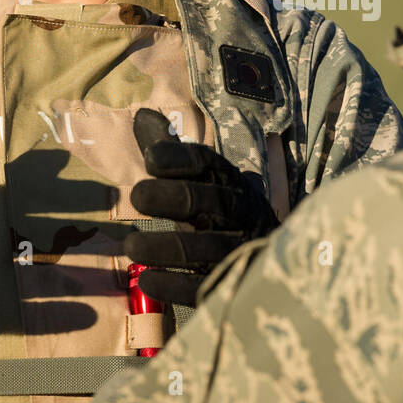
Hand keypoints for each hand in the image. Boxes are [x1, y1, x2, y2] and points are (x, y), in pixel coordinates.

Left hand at [124, 108, 276, 306]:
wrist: (272, 264)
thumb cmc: (219, 217)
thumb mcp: (200, 183)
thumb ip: (170, 154)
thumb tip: (143, 116)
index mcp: (231, 182)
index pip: (208, 164)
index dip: (180, 160)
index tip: (150, 160)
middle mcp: (242, 212)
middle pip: (208, 202)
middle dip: (170, 197)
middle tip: (136, 197)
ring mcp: (241, 251)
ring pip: (204, 247)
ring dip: (164, 246)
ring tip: (131, 246)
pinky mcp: (235, 285)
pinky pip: (204, 286)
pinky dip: (173, 285)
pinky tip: (147, 282)